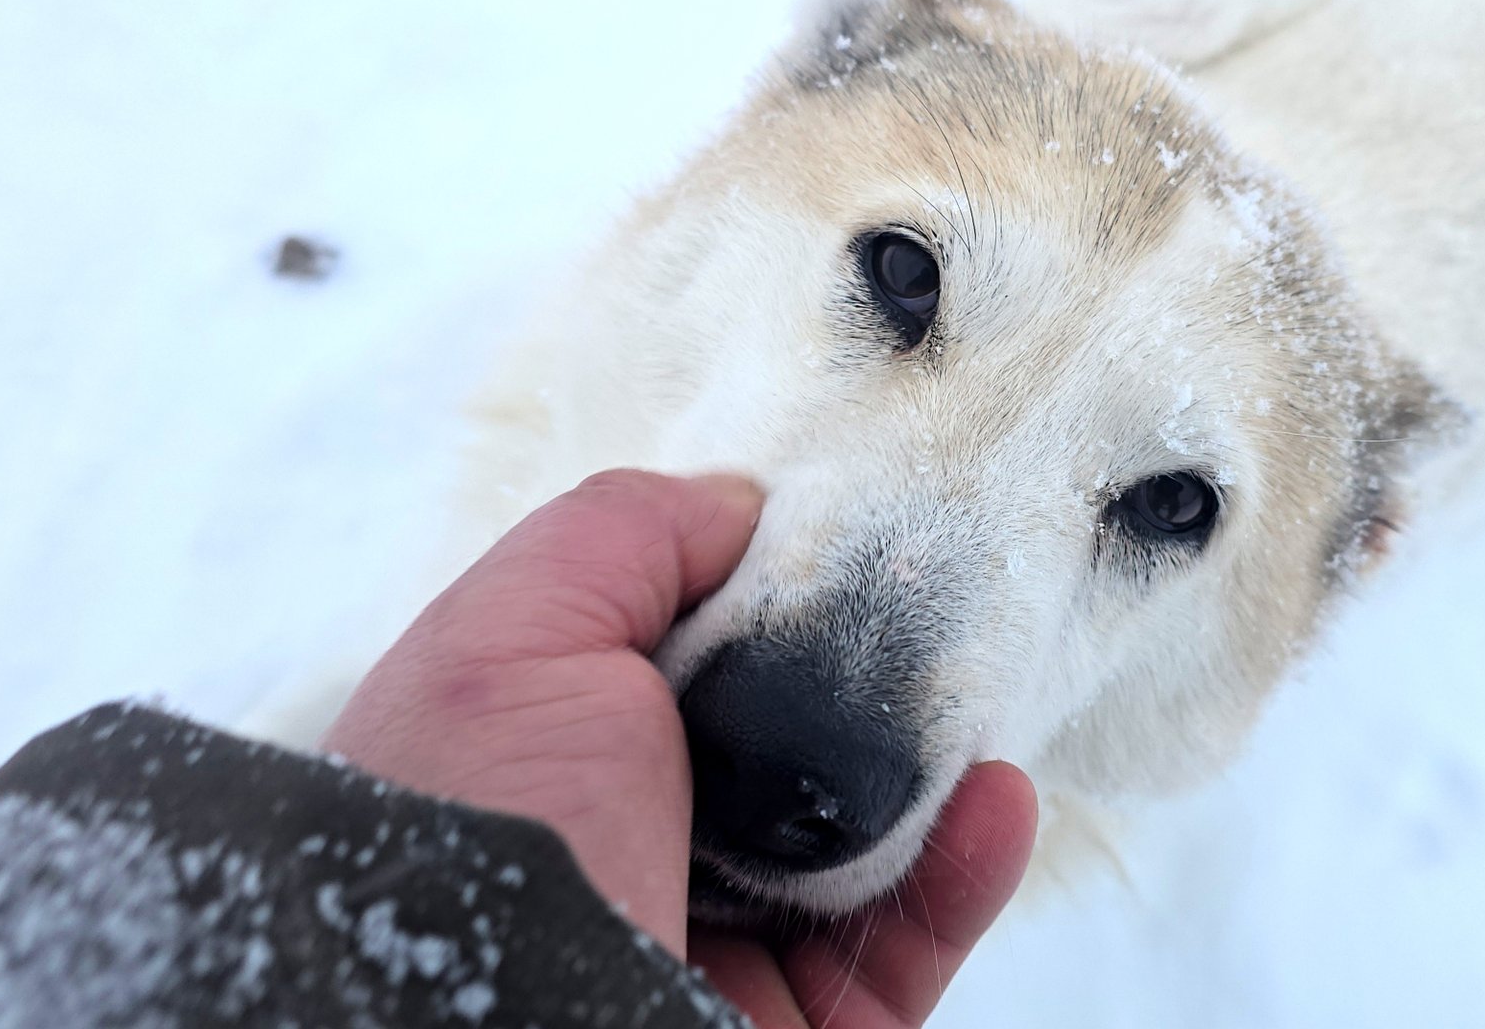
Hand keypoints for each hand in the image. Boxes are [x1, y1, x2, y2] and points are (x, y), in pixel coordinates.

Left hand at [321, 469, 1035, 1025]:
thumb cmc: (487, 836)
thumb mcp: (512, 640)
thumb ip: (623, 540)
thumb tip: (740, 508)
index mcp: (544, 762)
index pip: (669, 659)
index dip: (748, 599)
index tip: (833, 548)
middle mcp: (626, 852)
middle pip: (774, 750)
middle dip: (855, 685)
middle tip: (933, 621)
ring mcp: (717, 947)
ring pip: (856, 846)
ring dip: (927, 773)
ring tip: (974, 706)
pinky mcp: (801, 1028)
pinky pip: (905, 949)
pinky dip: (963, 876)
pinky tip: (996, 804)